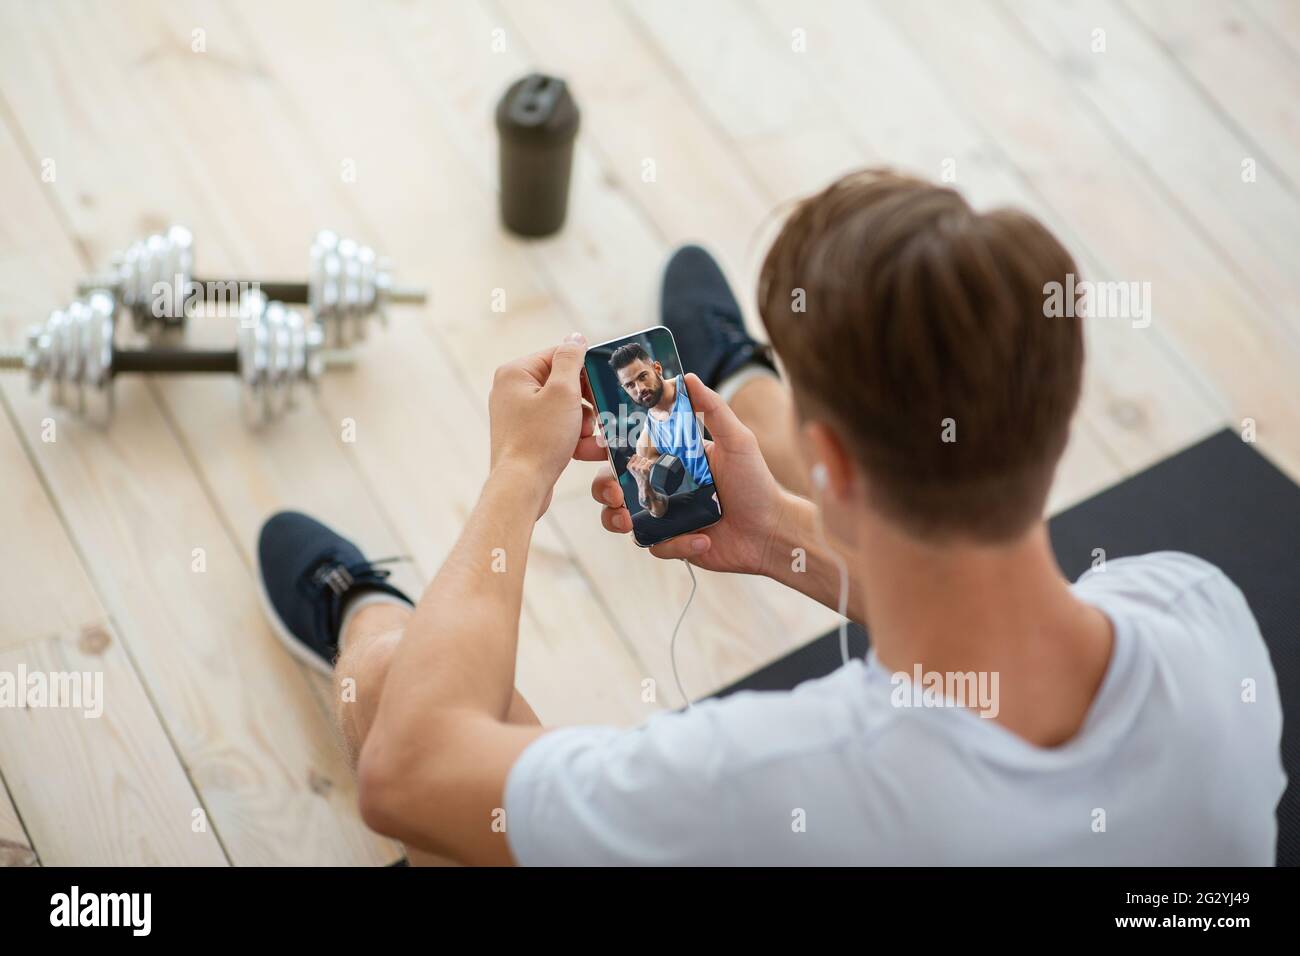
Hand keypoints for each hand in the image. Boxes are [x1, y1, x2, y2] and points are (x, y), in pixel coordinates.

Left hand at [488, 333, 604, 515]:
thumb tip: (575, 336)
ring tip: (591, 439)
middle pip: (563, 384)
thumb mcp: (563, 392)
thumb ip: (571, 359)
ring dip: (584, 423)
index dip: (585, 371)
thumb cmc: (540, 439)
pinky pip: (556, 429)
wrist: (522, 487)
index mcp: (515, 373)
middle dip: (586, 403)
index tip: (602, 386)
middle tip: (598, 417)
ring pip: (563, 409)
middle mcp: (511, 391)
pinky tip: (586, 451)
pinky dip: (573, 438)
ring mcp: (517, 416)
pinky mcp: (525, 437)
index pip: (558, 356)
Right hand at [590, 373, 786, 574]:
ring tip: (628, 520)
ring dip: (615, 519)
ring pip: (619, 518)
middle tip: (614, 491)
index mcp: (670, 457)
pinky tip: (702, 540)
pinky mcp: (672, 542)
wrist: (771, 531)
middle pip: (612, 484)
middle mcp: (661, 485)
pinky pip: (654, 545)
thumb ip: (713, 409)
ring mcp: (663, 515)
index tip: (597, 444)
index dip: (606, 447)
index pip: (629, 448)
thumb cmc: (756, 483)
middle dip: (603, 487)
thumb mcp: (738, 441)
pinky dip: (674, 544)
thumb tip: (687, 376)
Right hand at [626, 454, 651, 481]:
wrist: (642, 483)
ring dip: (647, 462)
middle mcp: (633, 467)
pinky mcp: (644, 470)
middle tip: (643, 466)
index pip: (635, 455)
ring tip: (646, 467)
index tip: (639, 463)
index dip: (639, 458)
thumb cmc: (638, 474)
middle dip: (643, 460)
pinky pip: (649, 462)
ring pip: (645, 459)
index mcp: (629, 466)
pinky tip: (649, 468)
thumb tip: (628, 457)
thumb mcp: (632, 468)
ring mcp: (639, 468)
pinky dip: (651, 464)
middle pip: (640, 456)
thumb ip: (631, 462)